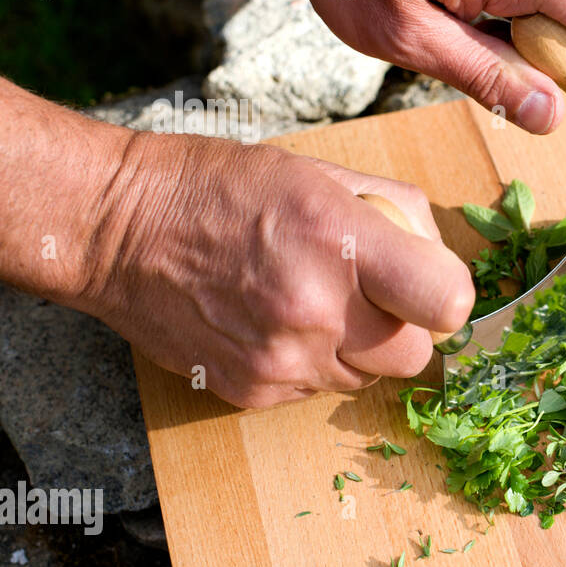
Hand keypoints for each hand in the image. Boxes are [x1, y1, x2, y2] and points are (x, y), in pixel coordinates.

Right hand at [80, 130, 473, 408]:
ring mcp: (281, 360)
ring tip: (312, 302)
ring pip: (367, 379)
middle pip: (415, 357)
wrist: (118, 229)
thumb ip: (397, 212)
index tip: (429, 285)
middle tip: (371, 296)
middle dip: (405, 329)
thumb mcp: (322, 173)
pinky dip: (311, 364)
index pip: (446, 302)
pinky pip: (317, 391)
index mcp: (338, 241)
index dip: (447, 296)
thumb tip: (440, 256)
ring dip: (358, 349)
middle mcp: (314, 310)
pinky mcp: (253, 393)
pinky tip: (274, 323)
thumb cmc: (222, 189)